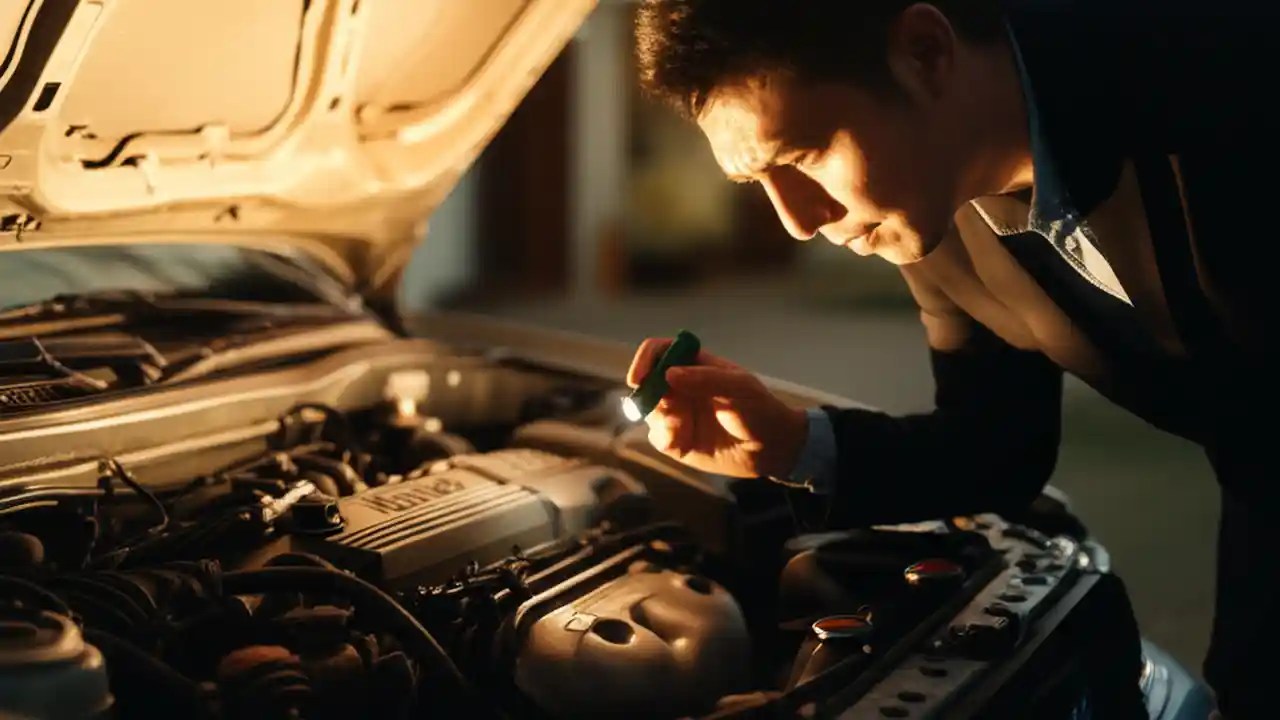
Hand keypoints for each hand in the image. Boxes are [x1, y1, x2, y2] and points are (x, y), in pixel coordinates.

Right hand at [626, 338, 807, 478]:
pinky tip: (686, 441)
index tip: (638, 378)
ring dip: (660, 418)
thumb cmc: (759, 409)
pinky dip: (666, 438)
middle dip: (647, 394)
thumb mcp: (739, 388)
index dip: (644, 360)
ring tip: (682, 427)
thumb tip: (668, 373)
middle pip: (645, 381)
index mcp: (692, 364)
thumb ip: (706, 379)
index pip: (657, 351)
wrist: (771, 448)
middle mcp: (678, 386)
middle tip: (665, 408)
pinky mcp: (676, 440)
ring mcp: (676, 413)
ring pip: (648, 411)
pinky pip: (658, 437)